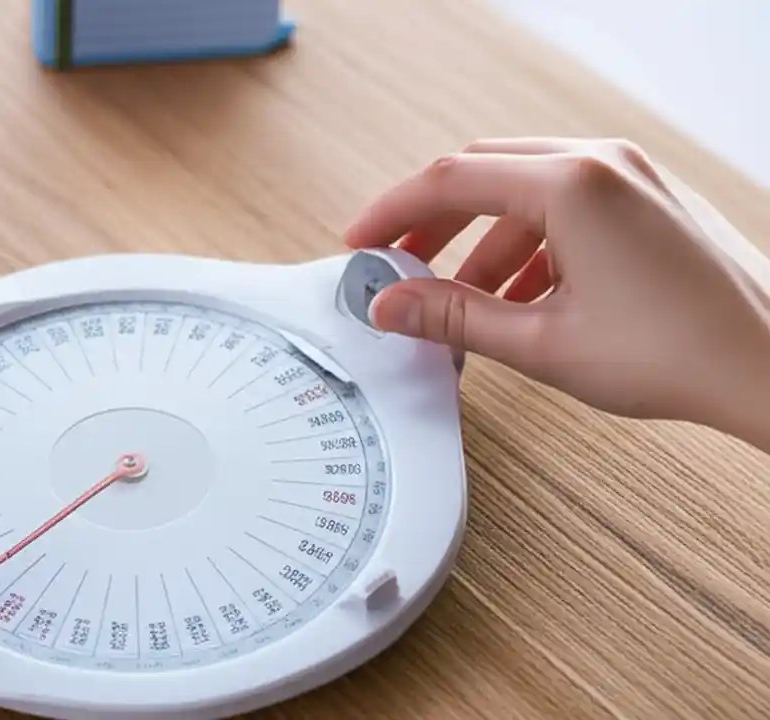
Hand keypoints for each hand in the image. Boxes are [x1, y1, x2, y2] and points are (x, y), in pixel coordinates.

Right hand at [343, 137, 769, 449]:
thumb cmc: (679, 352)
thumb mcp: (541, 342)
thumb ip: (453, 318)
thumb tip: (391, 305)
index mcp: (572, 184)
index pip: (451, 180)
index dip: (393, 213)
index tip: (360, 243)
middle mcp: (602, 164)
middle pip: (484, 175)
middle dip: (432, 224)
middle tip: (395, 266)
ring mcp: (631, 178)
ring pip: (524, 193)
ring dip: (481, 242)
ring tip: (457, 300)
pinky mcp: (648, 201)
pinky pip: (566, 206)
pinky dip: (528, 245)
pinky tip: (518, 298)